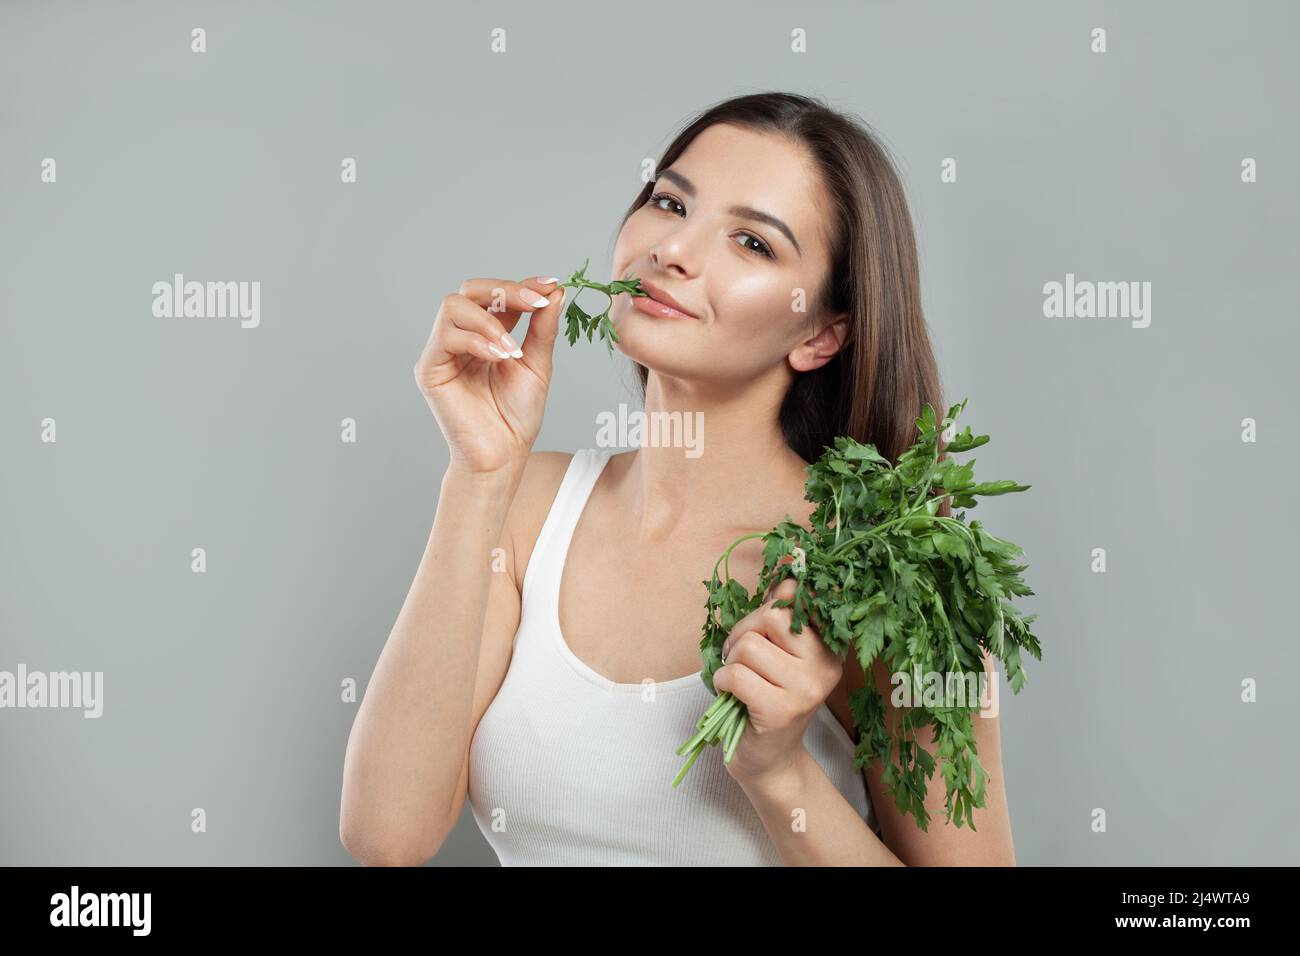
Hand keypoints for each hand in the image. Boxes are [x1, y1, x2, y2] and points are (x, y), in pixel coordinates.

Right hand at [414, 276, 566, 474]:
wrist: (503, 455)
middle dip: (505, 291)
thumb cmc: (517, 415)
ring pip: (453, 307)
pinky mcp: (429, 369)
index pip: (495, 295)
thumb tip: (555, 292)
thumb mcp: (537, 364)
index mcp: (485, 334)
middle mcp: (460, 337)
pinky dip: (476, 341)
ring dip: (490, 321)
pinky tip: (499, 357)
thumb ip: (542, 328)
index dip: (521, 285)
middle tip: (535, 303)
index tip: (549, 285)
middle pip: (469, 290)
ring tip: (513, 349)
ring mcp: (442, 351)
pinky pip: (445, 337)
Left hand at [712, 570, 843, 787]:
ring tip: (739, 679)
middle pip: (772, 616)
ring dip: (730, 660)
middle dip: (743, 631)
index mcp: (829, 647)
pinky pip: (735, 674)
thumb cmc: (766, 697)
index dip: (772, 600)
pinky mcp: (780, 710)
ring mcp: (805, 689)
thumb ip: (781, 615)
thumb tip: (785, 571)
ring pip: (748, 645)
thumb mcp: (778, 653)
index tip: (763, 622)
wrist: (768, 759)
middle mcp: (825, 666)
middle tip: (740, 655)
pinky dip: (722, 681)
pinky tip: (731, 695)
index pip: (800, 597)